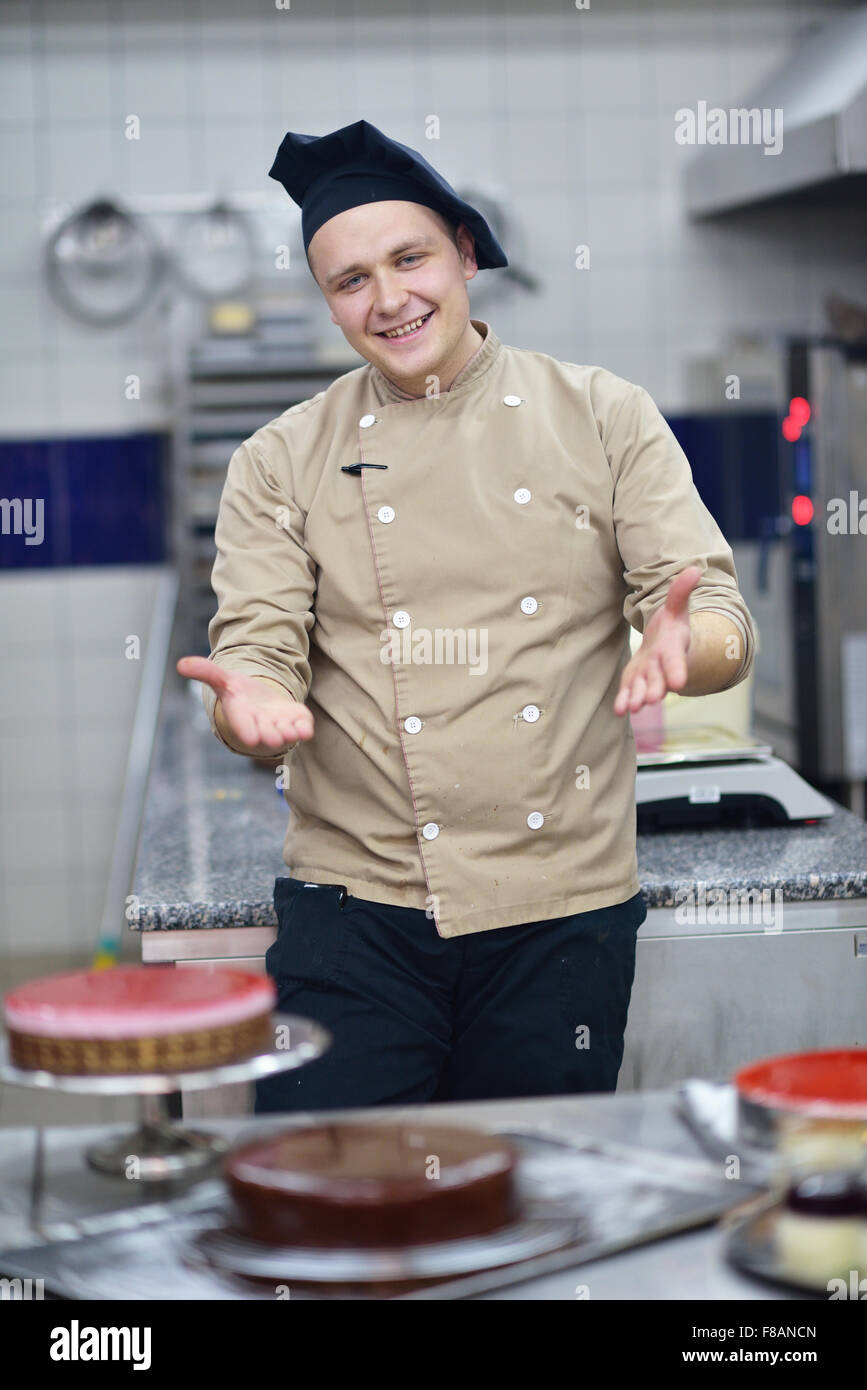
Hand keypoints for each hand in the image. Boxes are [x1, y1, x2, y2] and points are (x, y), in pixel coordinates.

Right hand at [176, 656, 313, 753]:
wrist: (261, 702)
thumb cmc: (239, 694)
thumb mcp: (223, 680)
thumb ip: (205, 672)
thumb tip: (180, 664)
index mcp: (242, 716)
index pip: (242, 725)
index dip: (246, 730)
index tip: (251, 738)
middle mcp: (261, 725)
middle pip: (266, 733)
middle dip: (271, 735)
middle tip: (275, 737)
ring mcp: (279, 725)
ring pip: (286, 734)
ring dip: (290, 734)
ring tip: (295, 732)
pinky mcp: (296, 722)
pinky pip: (302, 728)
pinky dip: (304, 729)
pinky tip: (305, 728)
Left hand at [613, 565, 701, 716]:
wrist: (664, 644)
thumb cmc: (672, 626)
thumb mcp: (677, 606)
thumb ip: (682, 590)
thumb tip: (694, 568)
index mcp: (673, 649)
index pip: (676, 661)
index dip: (677, 671)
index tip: (678, 683)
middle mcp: (662, 666)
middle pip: (659, 679)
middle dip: (655, 688)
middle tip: (651, 699)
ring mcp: (648, 676)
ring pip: (643, 688)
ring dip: (638, 697)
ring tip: (634, 707)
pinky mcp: (634, 681)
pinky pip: (628, 692)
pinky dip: (624, 701)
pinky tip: (619, 710)